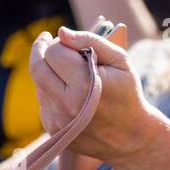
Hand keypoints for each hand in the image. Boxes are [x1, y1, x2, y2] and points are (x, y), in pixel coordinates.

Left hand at [28, 23, 155, 162]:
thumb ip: (91, 41)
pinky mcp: (52, 130)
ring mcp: (57, 119)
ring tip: (68, 72)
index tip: (62, 38)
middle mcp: (66, 104)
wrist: (131, 137)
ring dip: (49, 73)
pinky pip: (43, 102)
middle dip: (41, 51)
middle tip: (46, 41)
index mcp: (84, 84)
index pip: (54, 52)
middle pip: (37, 67)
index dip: (59, 42)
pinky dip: (52, 92)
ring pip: (39, 84)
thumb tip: (61, 32)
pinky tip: (70, 93)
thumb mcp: (120, 61)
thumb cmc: (127, 93)